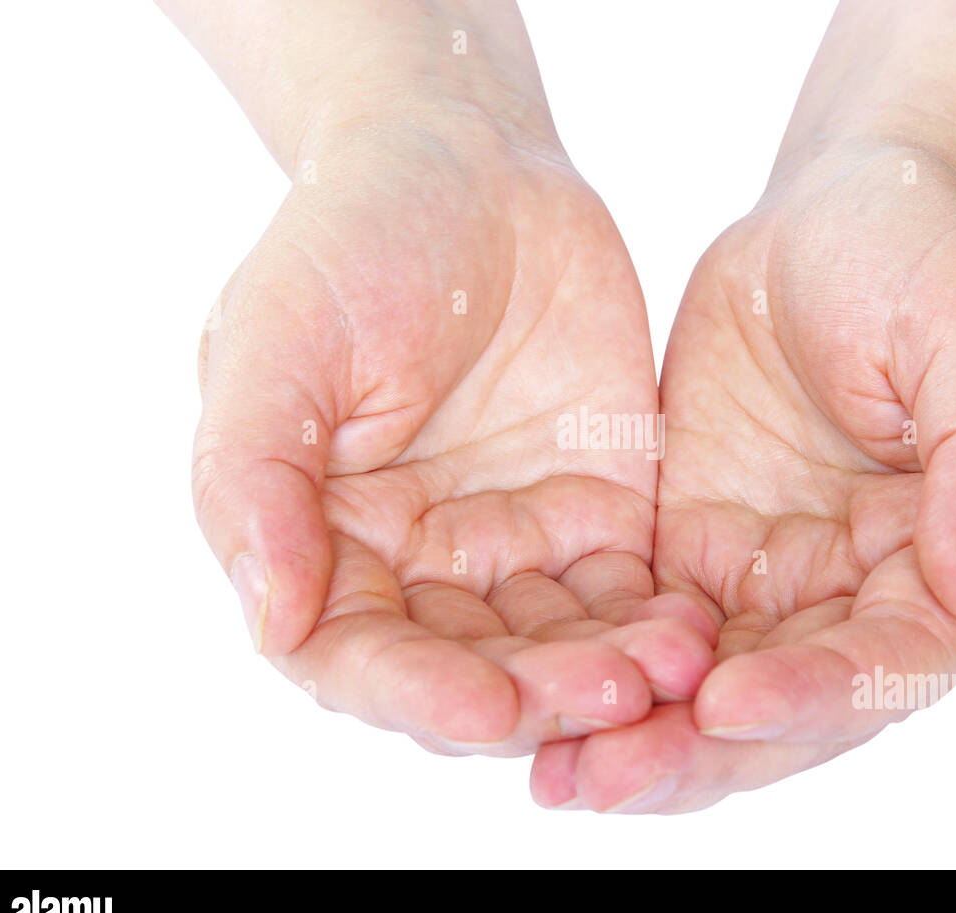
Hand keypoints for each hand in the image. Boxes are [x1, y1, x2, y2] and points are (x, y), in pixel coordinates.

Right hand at [193, 110, 714, 757]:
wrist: (469, 162)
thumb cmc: (349, 240)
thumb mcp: (278, 341)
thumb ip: (254, 479)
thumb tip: (271, 621)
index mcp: (325, 542)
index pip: (357, 659)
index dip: (414, 695)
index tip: (484, 708)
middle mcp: (416, 568)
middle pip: (472, 673)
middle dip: (539, 697)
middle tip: (611, 698)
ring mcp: (511, 548)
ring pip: (558, 650)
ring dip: (611, 675)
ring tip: (673, 671)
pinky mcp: (596, 518)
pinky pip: (629, 596)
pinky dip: (660, 624)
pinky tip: (700, 631)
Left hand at [530, 142, 955, 809]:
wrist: (835, 206)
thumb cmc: (926, 250)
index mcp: (955, 553)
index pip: (898, 659)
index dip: (818, 694)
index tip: (723, 704)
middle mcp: (870, 589)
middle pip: (795, 703)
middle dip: (706, 750)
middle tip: (605, 781)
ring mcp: (784, 578)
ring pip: (719, 688)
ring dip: (647, 737)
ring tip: (560, 779)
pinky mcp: (707, 553)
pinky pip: (656, 633)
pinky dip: (610, 675)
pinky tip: (540, 708)